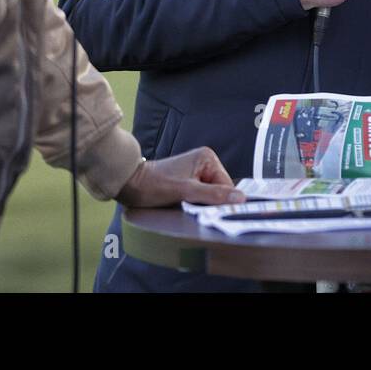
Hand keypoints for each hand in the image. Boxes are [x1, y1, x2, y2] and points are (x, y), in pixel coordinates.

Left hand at [116, 147, 244, 206]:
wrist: (130, 184)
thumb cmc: (154, 185)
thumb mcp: (186, 192)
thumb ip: (213, 195)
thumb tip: (239, 199)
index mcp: (207, 158)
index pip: (227, 186)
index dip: (220, 201)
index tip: (209, 210)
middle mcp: (204, 161)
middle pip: (219, 191)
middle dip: (208, 202)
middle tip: (192, 206)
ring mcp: (196, 171)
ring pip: (209, 195)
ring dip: (200, 204)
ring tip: (184, 203)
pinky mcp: (188, 180)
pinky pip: (200, 196)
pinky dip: (194, 203)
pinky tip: (182, 203)